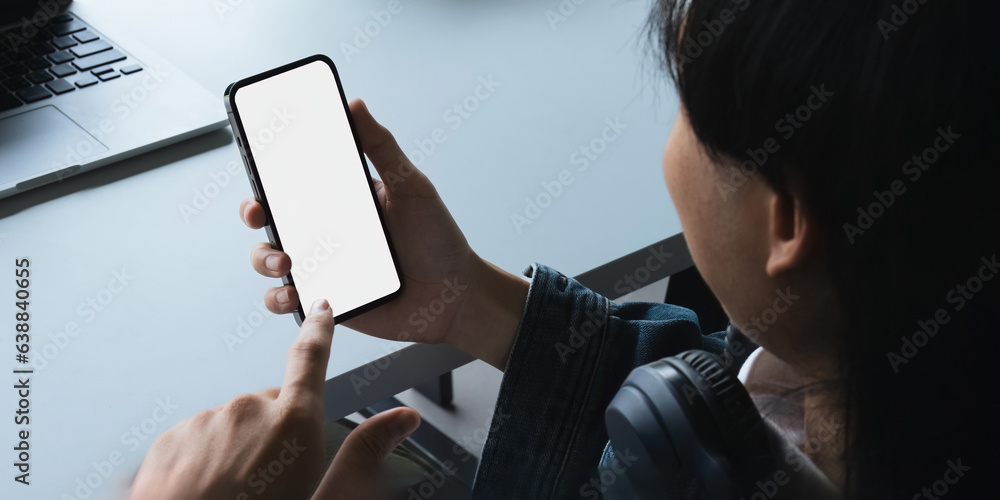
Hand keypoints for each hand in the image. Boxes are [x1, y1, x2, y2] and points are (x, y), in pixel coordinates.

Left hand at [129, 299, 420, 499]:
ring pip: (233, 428)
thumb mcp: (325, 495)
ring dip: (238, 453)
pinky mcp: (170, 439)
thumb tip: (403, 420)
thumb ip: (364, 454)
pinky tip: (207, 494)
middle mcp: (247, 411)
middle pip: (272, 408)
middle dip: (275, 434)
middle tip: (272, 483)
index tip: (321, 309)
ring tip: (235, 496)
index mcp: (292, 424)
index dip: (319, 330)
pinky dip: (204, 463)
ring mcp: (204, 423)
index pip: (310, 358)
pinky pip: (198, 441)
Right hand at [240, 99, 527, 368]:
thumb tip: (355, 103)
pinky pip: (290, 301)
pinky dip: (281, 299)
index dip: (265, 172)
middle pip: (269, 220)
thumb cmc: (437, 239)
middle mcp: (325, 233)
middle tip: (258, 213)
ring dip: (263, 259)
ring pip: (270, 260)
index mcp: (339, 201)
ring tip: (285, 261)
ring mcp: (324, 268)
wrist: (456, 296)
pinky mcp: (328, 301)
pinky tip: (295, 293)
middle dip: (252, 214)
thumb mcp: (411, 186)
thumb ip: (382, 147)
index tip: (255, 159)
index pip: (291, 182)